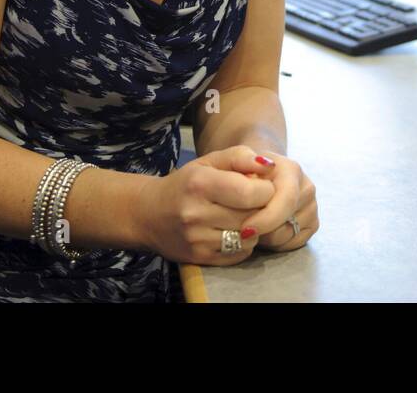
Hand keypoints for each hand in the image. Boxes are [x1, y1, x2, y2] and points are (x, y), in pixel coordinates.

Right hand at [137, 146, 275, 265]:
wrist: (147, 214)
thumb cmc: (185, 184)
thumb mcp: (208, 162)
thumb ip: (240, 157)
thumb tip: (269, 165)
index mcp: (200, 183)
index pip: (251, 192)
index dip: (265, 189)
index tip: (261, 186)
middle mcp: (196, 213)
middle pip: (252, 216)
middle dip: (262, 208)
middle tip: (255, 201)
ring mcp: (197, 239)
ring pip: (248, 238)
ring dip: (254, 227)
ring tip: (243, 216)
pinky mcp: (199, 259)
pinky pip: (239, 254)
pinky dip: (244, 244)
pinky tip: (233, 231)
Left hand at [237, 152, 316, 251]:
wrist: (261, 171)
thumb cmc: (246, 169)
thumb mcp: (238, 162)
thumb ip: (242, 162)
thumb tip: (255, 171)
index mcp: (291, 170)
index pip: (286, 201)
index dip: (265, 220)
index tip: (245, 230)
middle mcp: (307, 188)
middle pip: (286, 224)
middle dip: (263, 231)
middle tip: (244, 230)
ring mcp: (312, 207)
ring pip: (288, 236)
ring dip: (267, 237)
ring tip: (253, 225)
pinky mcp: (313, 223)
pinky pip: (293, 243)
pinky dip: (276, 243)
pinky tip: (265, 229)